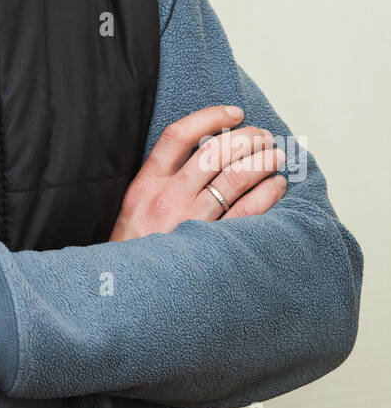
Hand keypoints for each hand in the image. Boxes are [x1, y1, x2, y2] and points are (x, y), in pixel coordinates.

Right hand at [109, 105, 286, 241]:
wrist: (131, 294)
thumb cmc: (137, 249)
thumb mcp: (135, 207)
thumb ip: (161, 181)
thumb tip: (203, 152)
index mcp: (146, 184)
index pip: (178, 135)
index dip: (210, 117)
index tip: (234, 112)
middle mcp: (168, 198)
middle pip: (213, 152)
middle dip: (246, 138)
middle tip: (263, 136)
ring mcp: (190, 222)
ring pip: (234, 178)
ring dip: (262, 161)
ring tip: (276, 156)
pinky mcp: (210, 245)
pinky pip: (247, 211)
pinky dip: (267, 193)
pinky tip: (277, 186)